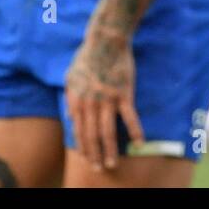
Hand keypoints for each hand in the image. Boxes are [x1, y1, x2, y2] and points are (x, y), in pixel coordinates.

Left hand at [65, 29, 142, 170]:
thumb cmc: (88, 55)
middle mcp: (90, 103)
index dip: (82, 146)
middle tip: (98, 169)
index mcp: (77, 100)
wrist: (106, 39)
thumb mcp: (70, 75)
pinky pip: (130, 116)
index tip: (87, 158)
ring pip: (107, 131)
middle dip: (94, 155)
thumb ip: (70, 95)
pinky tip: (139, 143)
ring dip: (109, 150)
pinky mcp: (123, 93)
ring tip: (111, 164)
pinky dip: (135, 131)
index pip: (78, 130)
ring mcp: (107, 99)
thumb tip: (69, 115)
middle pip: (91, 135)